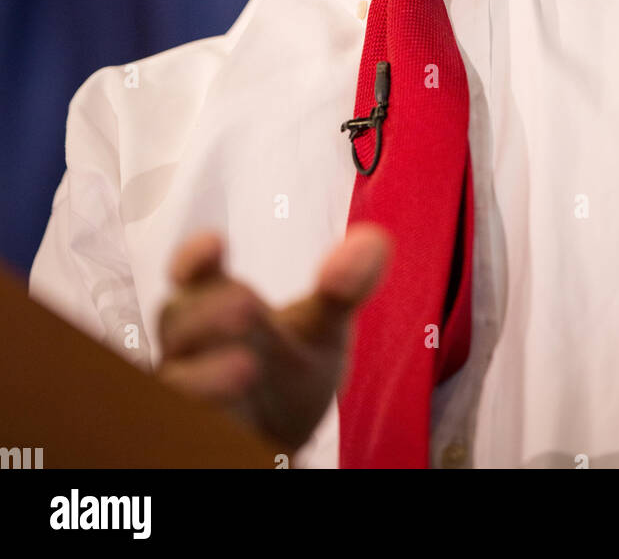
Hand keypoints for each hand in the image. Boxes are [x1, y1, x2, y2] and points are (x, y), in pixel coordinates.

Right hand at [156, 222, 391, 456]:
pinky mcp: (189, 438)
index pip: (194, 272)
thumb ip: (345, 289)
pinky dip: (203, 425)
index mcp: (217, 305)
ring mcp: (185, 394)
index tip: (215, 243)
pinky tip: (238, 430)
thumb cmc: (293, 376)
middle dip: (206, 314)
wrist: (282, 447)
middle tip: (247, 307)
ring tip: (245, 367)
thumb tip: (374, 242)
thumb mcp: (324, 331)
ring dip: (202, 376)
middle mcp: (190, 346)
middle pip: (177, 320)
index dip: (195, 256)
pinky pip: (181, 432)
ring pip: (172, 380)